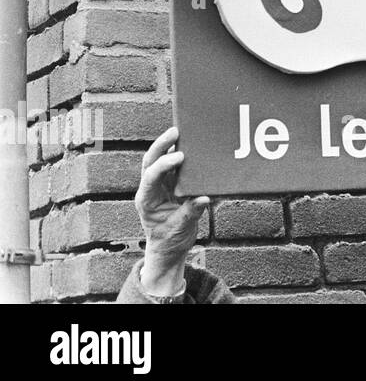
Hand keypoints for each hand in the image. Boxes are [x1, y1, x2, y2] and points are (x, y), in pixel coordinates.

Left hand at [134, 127, 209, 296]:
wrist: (168, 249)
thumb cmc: (170, 241)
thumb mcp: (180, 230)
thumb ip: (191, 213)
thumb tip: (204, 198)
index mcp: (147, 201)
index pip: (151, 177)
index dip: (164, 165)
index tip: (180, 157)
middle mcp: (151, 189)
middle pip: (150, 161)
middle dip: (161, 145)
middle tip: (176, 131)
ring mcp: (160, 185)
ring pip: (160, 160)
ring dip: (170, 145)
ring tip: (184, 131)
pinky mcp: (171, 184)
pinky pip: (174, 166)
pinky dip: (181, 154)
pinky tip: (192, 145)